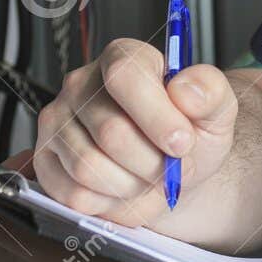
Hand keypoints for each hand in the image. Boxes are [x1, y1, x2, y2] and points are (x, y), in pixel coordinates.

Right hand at [34, 38, 237, 226]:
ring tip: (149, 179)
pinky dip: (109, 204)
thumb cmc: (186, 134)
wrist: (171, 169)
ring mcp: (57, 121)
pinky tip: (126, 190)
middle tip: (171, 168)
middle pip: (111, 133)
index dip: (157, 117)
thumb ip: (210, 92)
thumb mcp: (216, 110)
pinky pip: (74, 195)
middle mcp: (81, 84)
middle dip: (152, 163)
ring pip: (89, 168)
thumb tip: (185, 89)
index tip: (182, 142)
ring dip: (132, 186)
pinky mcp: (46, 160)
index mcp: (122, 57)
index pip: (124, 76)